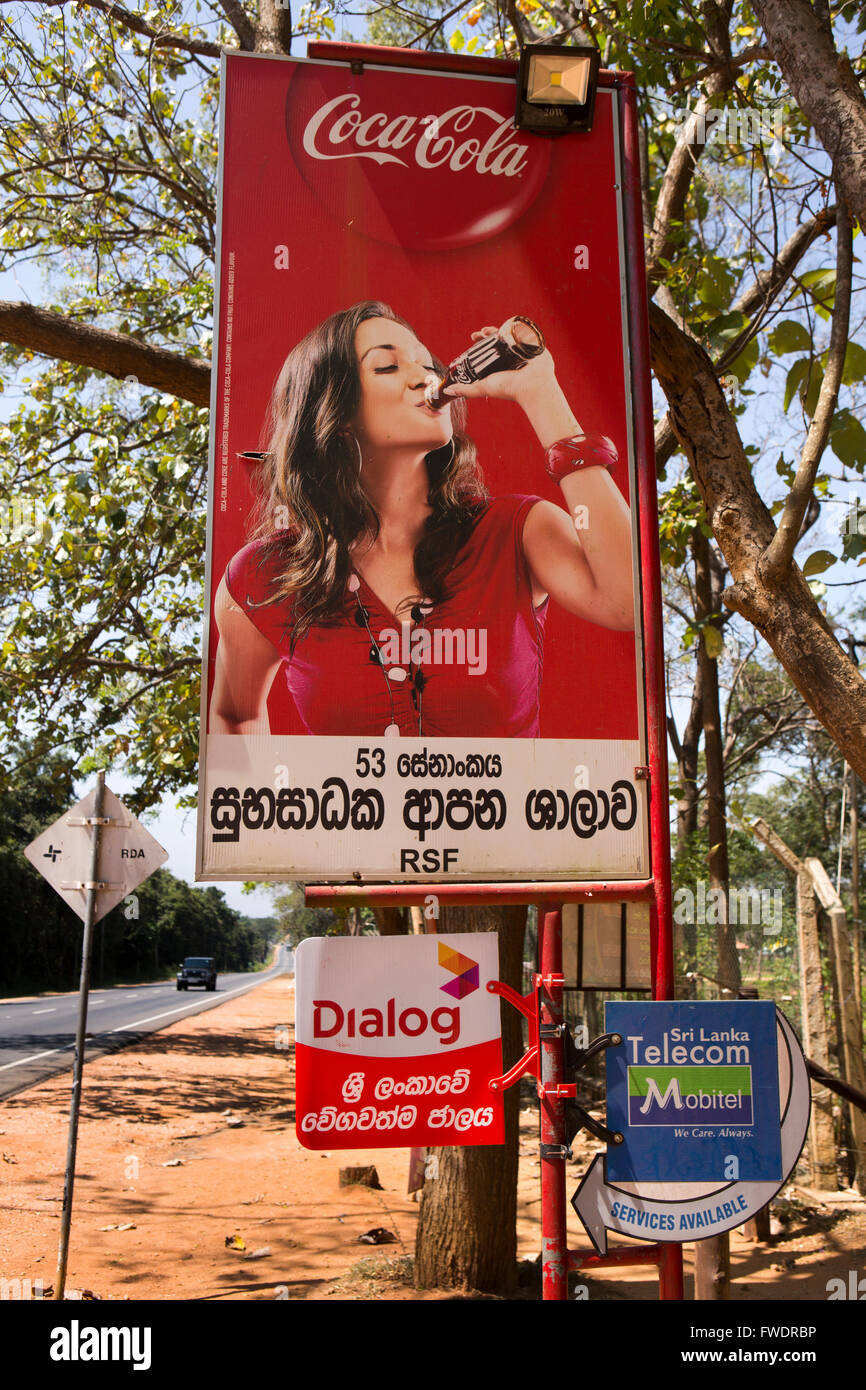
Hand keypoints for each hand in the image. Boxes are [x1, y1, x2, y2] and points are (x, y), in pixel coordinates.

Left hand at [441, 324, 557, 405]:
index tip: (473, 337)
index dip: (479, 342)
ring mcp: (523, 351)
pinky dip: (517, 325)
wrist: (532, 385)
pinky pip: (525, 331)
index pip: (487, 351)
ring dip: (499, 328)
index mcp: (500, 367)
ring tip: (489, 328)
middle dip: (487, 334)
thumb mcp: (483, 387)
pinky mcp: (534, 345)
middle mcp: (511, 359)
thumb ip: (466, 390)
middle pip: (497, 341)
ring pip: (509, 335)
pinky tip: (508, 321)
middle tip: (480, 332)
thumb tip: (447, 390)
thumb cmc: (509, 388)